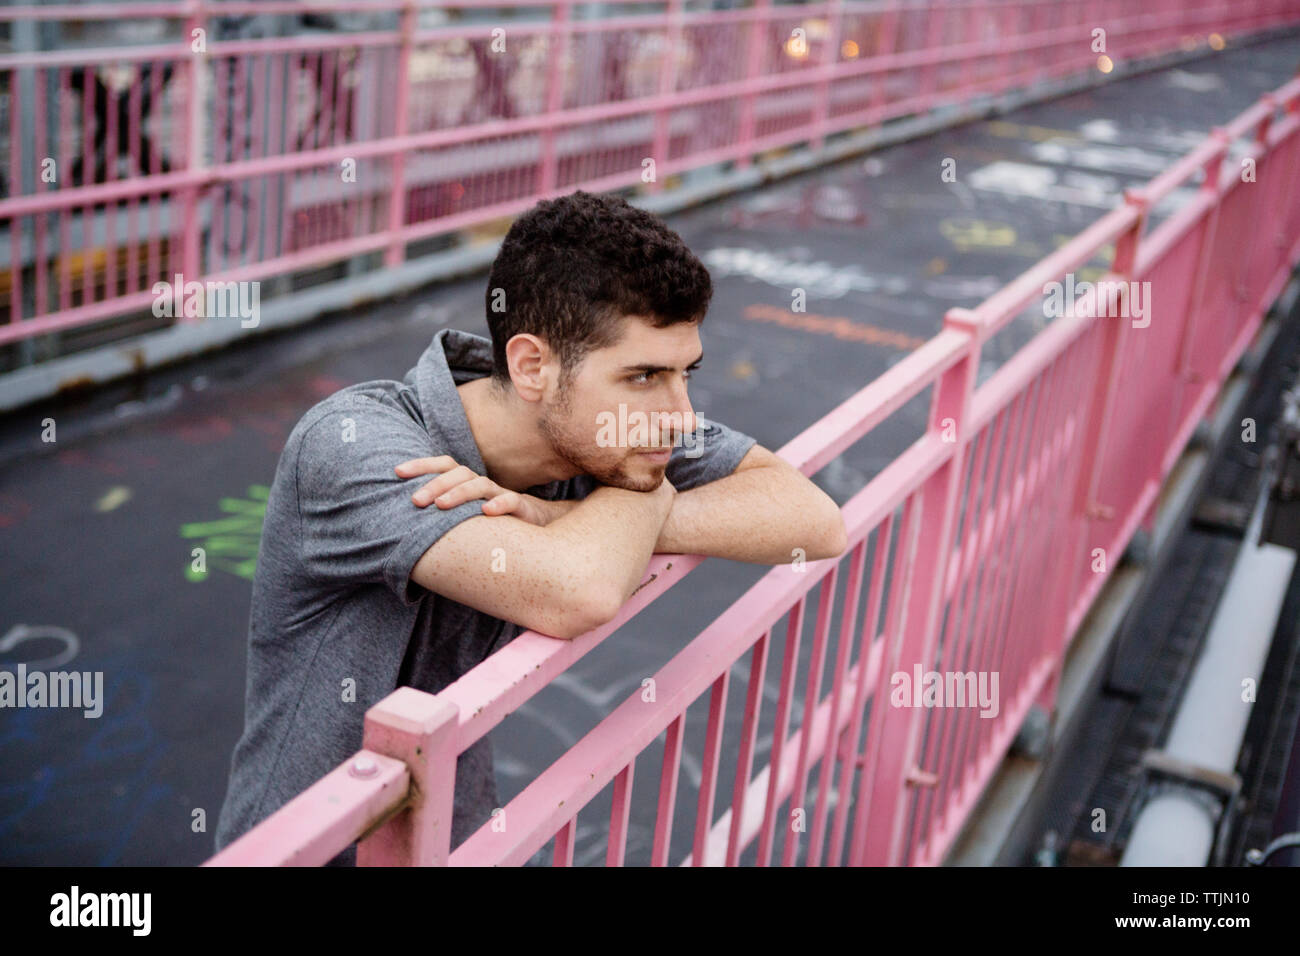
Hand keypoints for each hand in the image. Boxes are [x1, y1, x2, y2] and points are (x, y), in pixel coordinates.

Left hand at [395, 456, 551, 525]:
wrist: (538, 526)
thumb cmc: (491, 523)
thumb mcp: (464, 517)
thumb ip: (441, 515)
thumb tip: (402, 523)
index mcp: (466, 484)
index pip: (443, 466)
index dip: (421, 465)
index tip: (397, 471)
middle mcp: (482, 485)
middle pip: (458, 473)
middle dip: (434, 485)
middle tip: (416, 501)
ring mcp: (502, 495)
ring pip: (480, 485)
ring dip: (459, 493)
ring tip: (441, 506)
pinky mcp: (522, 509)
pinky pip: (512, 502)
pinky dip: (499, 505)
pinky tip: (486, 512)